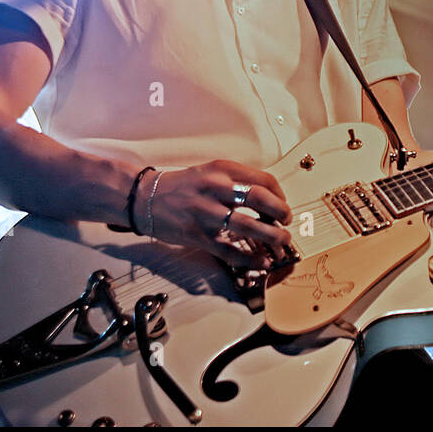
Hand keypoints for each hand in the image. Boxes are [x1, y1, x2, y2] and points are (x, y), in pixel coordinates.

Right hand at [144, 160, 294, 269]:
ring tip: (281, 241)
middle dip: (281, 213)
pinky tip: (261, 261)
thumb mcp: (211, 171)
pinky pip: (229, 250)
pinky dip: (249, 258)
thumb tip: (269, 198)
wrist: (145, 197)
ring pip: (247, 225)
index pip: (264, 180)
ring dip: (271, 236)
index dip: (281, 195)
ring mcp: (205, 213)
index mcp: (222, 170)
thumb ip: (237, 181)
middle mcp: (215, 188)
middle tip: (287, 222)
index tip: (284, 205)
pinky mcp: (197, 235)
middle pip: (259, 199)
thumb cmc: (182, 186)